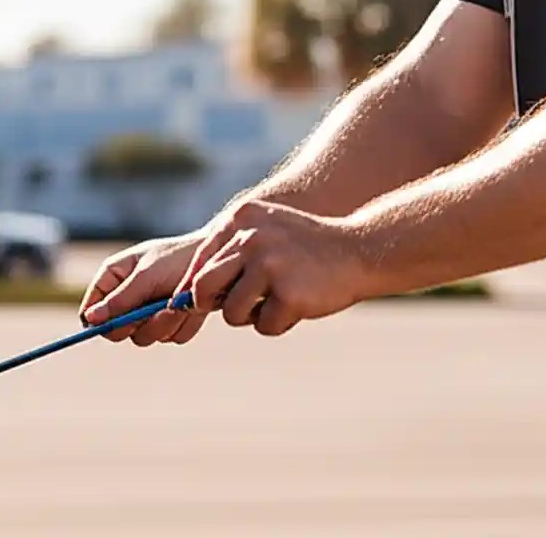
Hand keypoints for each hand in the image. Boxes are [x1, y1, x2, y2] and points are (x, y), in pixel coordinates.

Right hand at [80, 232, 209, 345]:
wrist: (217, 263)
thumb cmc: (178, 259)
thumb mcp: (146, 276)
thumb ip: (120, 299)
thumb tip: (90, 318)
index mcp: (114, 277)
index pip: (91, 308)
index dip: (97, 320)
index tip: (112, 323)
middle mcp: (128, 297)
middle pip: (115, 330)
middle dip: (136, 323)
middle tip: (151, 311)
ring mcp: (149, 313)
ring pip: (144, 337)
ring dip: (163, 323)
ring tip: (177, 303)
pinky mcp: (171, 323)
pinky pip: (170, 338)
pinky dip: (182, 324)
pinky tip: (191, 306)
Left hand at [179, 201, 372, 336]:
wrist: (360, 249)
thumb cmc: (307, 247)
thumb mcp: (266, 232)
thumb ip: (230, 253)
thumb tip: (184, 295)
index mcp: (241, 219)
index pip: (200, 260)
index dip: (193, 288)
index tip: (192, 304)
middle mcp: (250, 238)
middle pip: (204, 288)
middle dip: (211, 305)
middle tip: (233, 308)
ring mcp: (269, 265)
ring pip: (231, 312)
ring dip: (250, 316)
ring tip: (275, 302)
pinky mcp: (288, 293)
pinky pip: (263, 325)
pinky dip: (278, 323)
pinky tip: (299, 305)